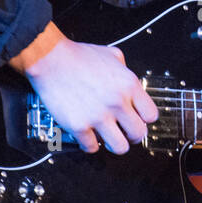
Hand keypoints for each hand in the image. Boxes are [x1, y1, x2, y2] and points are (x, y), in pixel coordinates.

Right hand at [11, 22, 157, 153]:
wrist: (51, 60)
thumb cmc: (78, 56)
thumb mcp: (112, 55)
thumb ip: (125, 70)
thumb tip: (129, 82)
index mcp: (129, 85)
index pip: (151, 115)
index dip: (145, 119)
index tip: (138, 120)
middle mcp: (117, 102)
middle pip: (138, 134)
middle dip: (133, 136)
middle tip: (125, 133)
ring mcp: (98, 116)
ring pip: (120, 147)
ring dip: (115, 144)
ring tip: (109, 138)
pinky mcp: (79, 126)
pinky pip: (92, 147)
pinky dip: (90, 144)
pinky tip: (88, 136)